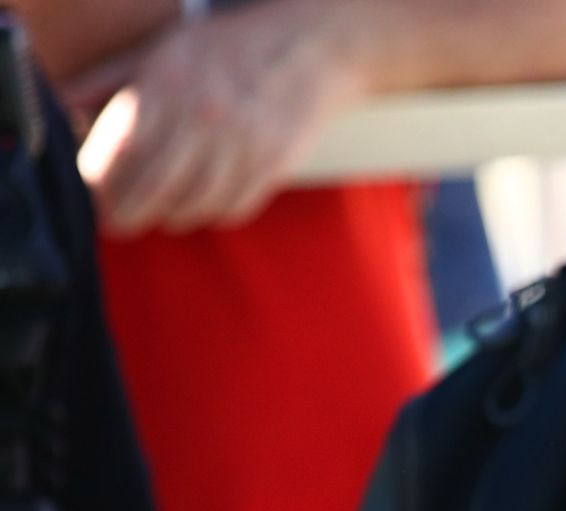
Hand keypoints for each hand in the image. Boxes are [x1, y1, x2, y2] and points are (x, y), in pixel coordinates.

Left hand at [65, 0, 364, 235]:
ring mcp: (242, 142)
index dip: (99, 186)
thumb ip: (110, 81)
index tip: (94, 199)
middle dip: (128, 214)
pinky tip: (204, 205)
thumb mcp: (163, 50)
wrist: (312, 46)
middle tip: (119, 223)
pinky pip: (234, 208)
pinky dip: (214, 214)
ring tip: (163, 214)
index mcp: (166, 84)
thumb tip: (66, 110)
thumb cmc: (230, 48)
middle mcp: (203, 116)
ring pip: (194, 205)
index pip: (118, 153)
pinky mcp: (273, 163)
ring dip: (172, 217)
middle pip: (153, 189)